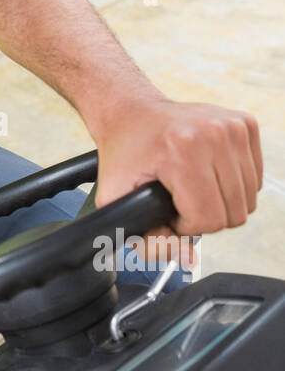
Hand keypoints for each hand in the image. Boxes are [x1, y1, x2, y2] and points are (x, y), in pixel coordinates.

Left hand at [93, 99, 262, 265]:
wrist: (132, 112)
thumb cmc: (124, 154)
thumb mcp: (116, 200)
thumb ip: (147, 241)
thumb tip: (188, 258)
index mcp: (182, 150)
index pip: (208, 218)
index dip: (185, 225)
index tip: (169, 210)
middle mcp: (213, 134)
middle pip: (233, 212)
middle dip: (205, 215)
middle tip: (180, 199)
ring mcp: (233, 126)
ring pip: (248, 198)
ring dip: (220, 201)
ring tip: (193, 186)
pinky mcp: (245, 124)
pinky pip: (254, 178)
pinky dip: (233, 184)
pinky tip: (207, 173)